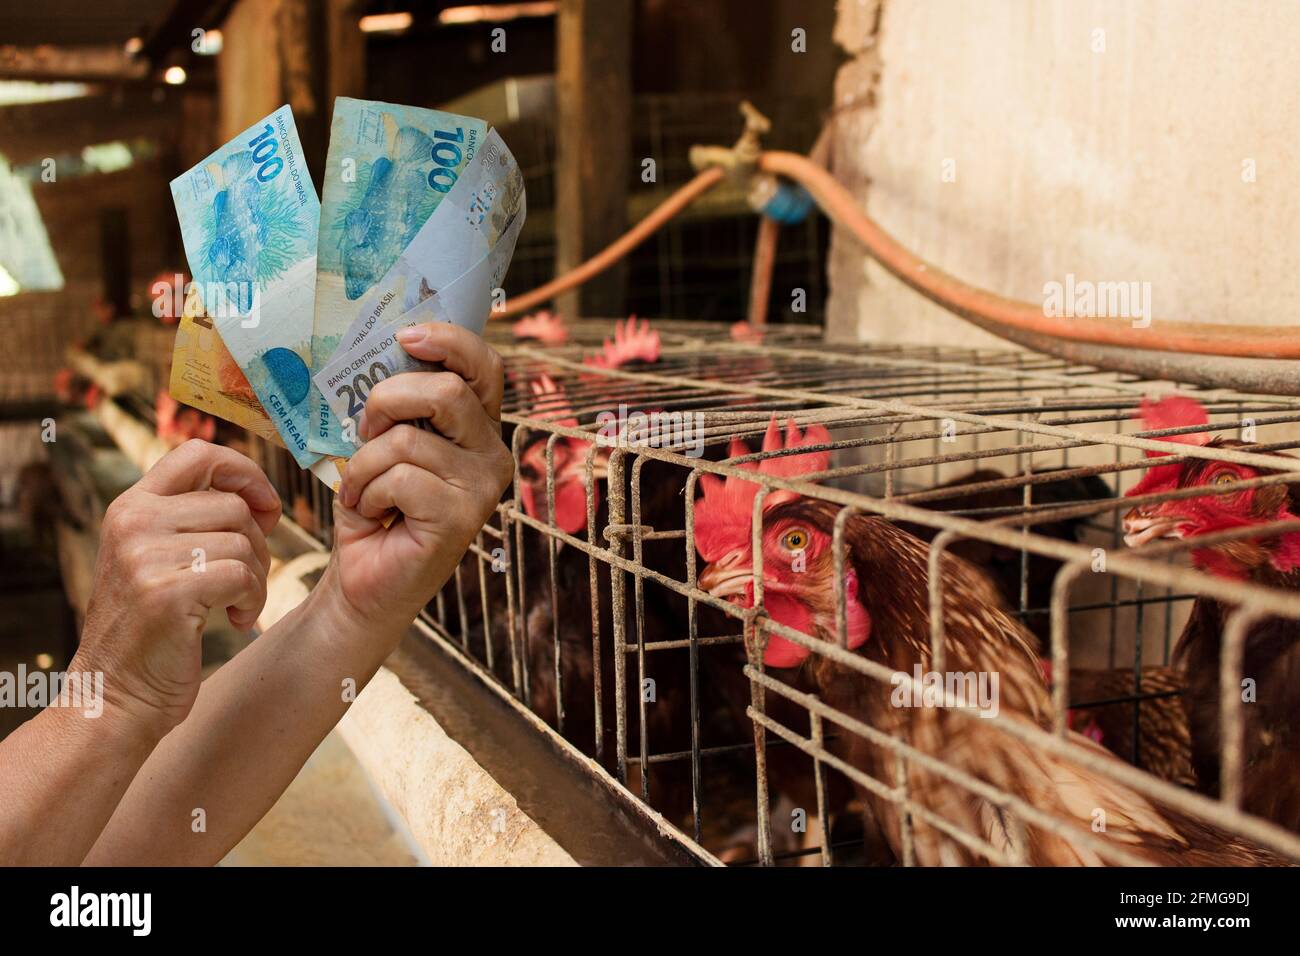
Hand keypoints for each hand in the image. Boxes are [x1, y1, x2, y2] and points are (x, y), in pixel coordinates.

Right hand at [75, 440, 279, 737]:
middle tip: (246, 579)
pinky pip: (244, 575)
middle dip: (258, 543)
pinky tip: (236, 619)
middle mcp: (133, 522)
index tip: (265, 505)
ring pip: (244, 541)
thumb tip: (257, 493)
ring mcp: (146, 556)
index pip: (197, 453)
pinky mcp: (168, 592)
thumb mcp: (155, 559)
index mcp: (130, 506)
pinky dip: (253, 599)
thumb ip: (188, 520)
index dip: (244, 470)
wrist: (116, 696)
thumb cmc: (152, 630)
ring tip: (237, 603)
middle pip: (234, 504)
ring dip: (256, 577)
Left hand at [331, 323, 513, 633]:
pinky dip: (366, 493)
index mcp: (478, 426)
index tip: (405, 336)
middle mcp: (493, 453)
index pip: (483, 366)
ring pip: (408, 440)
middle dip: (386, 401)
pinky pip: (399, 478)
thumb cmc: (373, 505)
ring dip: (364, 464)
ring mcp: (483, 487)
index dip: (449, 341)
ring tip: (362, 490)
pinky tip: (371, 514)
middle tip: (365, 430)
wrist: (363, 579)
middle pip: (445, 392)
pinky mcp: (462, 517)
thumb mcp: (383, 442)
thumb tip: (382, 352)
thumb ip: (397, 404)